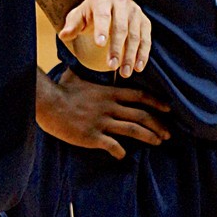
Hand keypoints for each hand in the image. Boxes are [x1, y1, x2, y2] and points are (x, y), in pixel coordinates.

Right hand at [40, 68, 170, 156]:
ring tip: (158, 142)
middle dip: (158, 124)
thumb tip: (80, 60)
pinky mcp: (92, 136)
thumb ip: (85, 72)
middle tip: (168, 134)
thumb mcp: (76, 76)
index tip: (168, 109)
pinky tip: (123, 156)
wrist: (48, 104)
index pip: (139, 96)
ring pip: (133, 130)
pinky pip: (113, 145)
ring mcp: (102, 122)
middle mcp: (109, 107)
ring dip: (149, 137)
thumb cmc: (60, 89)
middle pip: (141, 115)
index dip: (156, 102)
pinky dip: (121, 152)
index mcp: (109, 93)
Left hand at [60, 0, 149, 76]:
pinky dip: (142, 54)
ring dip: (130, 56)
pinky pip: (145, 39)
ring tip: (124, 73)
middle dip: (116, 48)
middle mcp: (122, 2)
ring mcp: (135, 12)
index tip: (99, 45)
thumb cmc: (90, 13)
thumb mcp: (78, 17)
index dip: (101, 29)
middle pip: (121, 28)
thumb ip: (71, 26)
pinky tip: (138, 68)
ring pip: (135, 36)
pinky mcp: (145, 22)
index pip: (103, 15)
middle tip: (111, 66)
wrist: (110, 4)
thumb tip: (64, 35)